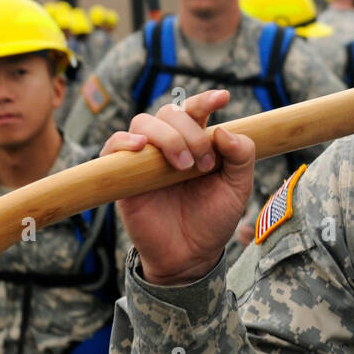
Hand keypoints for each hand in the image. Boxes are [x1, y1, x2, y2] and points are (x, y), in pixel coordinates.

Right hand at [101, 90, 254, 284]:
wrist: (190, 256)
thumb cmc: (213, 219)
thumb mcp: (237, 188)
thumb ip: (241, 157)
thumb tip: (224, 130)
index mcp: (196, 142)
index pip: (196, 110)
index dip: (206, 99)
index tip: (224, 97)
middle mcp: (169, 146)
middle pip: (170, 112)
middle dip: (190, 132)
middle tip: (203, 164)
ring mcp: (144, 159)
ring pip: (144, 122)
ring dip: (166, 137)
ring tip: (182, 165)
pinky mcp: (122, 177)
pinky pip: (113, 146)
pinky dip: (124, 140)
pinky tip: (140, 147)